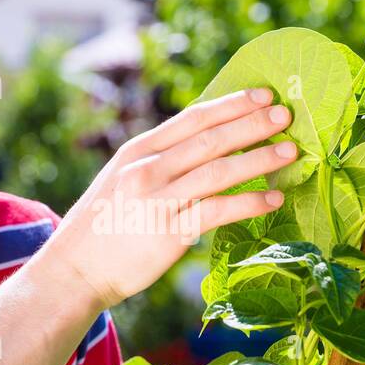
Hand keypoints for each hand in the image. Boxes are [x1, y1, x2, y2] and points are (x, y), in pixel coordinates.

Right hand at [41, 88, 297, 311]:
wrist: (74, 270)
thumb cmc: (103, 227)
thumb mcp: (123, 181)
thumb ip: (159, 163)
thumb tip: (206, 148)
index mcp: (138, 151)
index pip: (192, 119)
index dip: (230, 104)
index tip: (261, 94)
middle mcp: (148, 169)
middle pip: (210, 138)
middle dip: (252, 124)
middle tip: (286, 114)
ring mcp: (158, 200)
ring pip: (219, 170)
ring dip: (259, 158)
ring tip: (291, 150)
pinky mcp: (168, 233)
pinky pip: (217, 211)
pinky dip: (249, 202)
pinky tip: (273, 199)